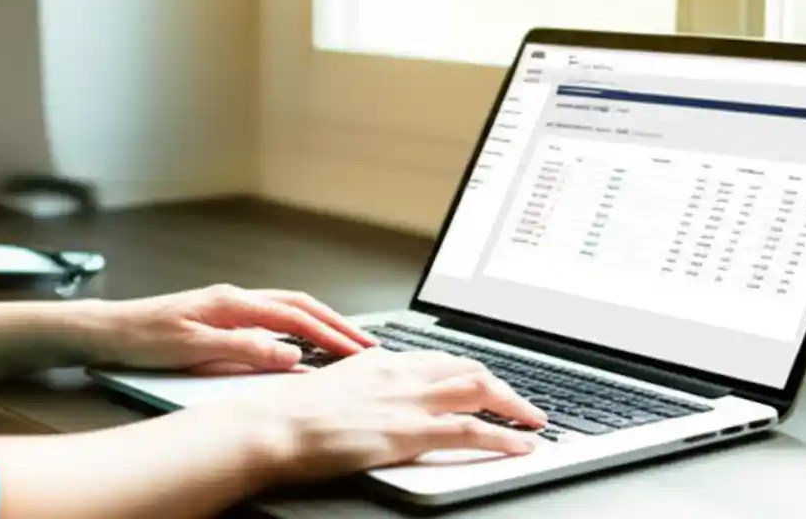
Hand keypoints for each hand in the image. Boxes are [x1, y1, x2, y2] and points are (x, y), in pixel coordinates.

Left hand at [76, 284, 376, 374]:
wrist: (107, 329)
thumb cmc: (142, 338)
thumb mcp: (194, 349)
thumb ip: (244, 349)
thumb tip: (290, 354)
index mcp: (233, 302)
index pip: (295, 316)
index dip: (330, 334)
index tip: (356, 350)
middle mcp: (235, 297)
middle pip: (300, 305)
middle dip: (336, 324)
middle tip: (366, 345)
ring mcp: (229, 304)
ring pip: (288, 308)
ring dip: (319, 323)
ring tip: (345, 341)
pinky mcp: (221, 315)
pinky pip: (272, 316)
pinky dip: (297, 326)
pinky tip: (302, 340)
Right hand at [205, 348, 548, 481]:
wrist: (272, 425)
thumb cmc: (290, 414)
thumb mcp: (333, 387)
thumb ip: (361, 387)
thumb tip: (371, 395)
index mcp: (382, 362)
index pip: (442, 359)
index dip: (473, 372)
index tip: (489, 383)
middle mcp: (401, 374)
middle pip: (469, 369)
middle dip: (503, 388)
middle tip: (521, 405)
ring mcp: (407, 402)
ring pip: (479, 391)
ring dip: (514, 407)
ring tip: (534, 423)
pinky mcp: (407, 432)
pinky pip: (470, 431)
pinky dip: (502, 437)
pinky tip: (519, 446)